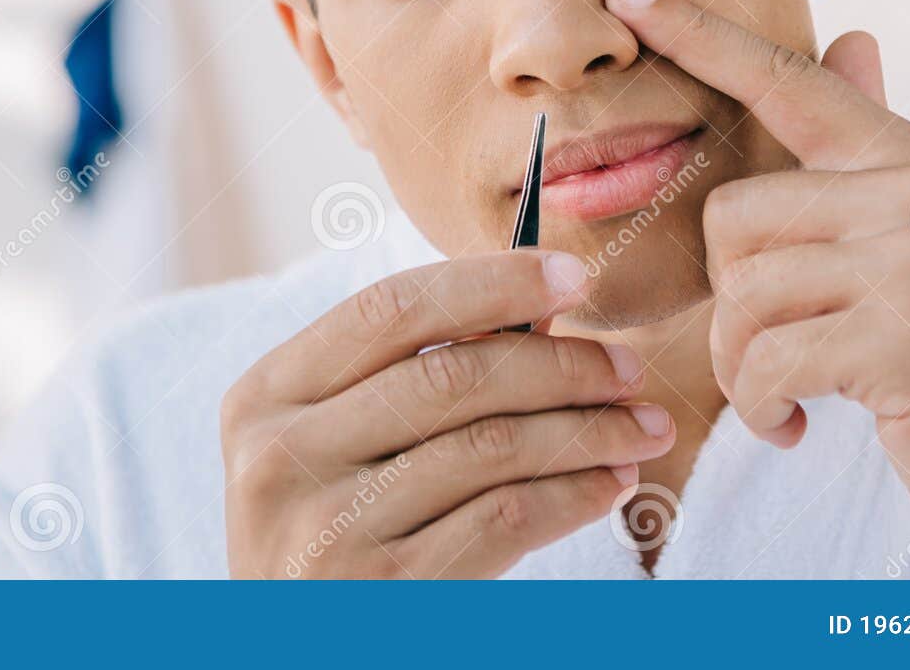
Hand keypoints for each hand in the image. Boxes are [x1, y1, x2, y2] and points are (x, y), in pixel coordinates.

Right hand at [219, 250, 675, 577]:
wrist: (297, 651)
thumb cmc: (333, 531)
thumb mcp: (337, 444)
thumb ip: (412, 375)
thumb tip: (543, 312)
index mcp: (267, 395)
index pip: (392, 307)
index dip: (492, 282)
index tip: (576, 276)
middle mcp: (283, 456)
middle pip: (452, 373)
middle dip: (560, 363)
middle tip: (629, 368)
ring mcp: (328, 527)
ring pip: (490, 445)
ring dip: (586, 429)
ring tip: (641, 428)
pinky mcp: (382, 590)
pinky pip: (504, 518)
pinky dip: (573, 493)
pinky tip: (610, 483)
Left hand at [605, 0, 909, 578]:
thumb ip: (868, 149)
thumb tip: (857, 39)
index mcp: (908, 158)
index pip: (786, 81)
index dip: (698, 35)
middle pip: (732, 215)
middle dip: (731, 299)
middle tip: (778, 351)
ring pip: (741, 294)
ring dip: (742, 365)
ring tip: (790, 393)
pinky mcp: (901, 341)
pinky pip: (764, 363)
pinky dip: (760, 408)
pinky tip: (794, 427)